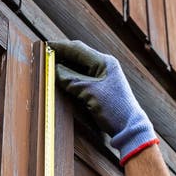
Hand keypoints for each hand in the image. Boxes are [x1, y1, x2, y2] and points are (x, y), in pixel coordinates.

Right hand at [51, 40, 158, 164]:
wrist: (130, 128)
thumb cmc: (114, 109)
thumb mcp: (89, 92)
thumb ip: (71, 79)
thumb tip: (55, 69)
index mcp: (104, 62)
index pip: (78, 49)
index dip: (60, 47)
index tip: (45, 47)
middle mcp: (105, 66)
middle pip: (78, 56)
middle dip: (62, 55)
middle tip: (45, 56)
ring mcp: (104, 76)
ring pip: (80, 66)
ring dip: (66, 66)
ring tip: (50, 66)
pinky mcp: (101, 87)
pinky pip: (83, 77)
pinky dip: (72, 76)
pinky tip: (62, 78)